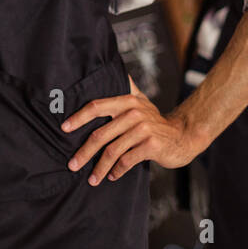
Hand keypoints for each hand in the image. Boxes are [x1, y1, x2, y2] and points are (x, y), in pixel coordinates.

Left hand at [62, 77, 195, 183]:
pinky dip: (117, 170)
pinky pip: (126, 161)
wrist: (183, 136)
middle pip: (100, 134)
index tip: (64, 129)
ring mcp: (143, 129)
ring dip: (100, 168)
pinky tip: (112, 176)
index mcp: (127, 101)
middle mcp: (134, 113)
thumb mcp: (141, 102)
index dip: (78, 118)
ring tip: (93, 179)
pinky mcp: (150, 145)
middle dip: (84, 152)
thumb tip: (111, 69)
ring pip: (112, 151)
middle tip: (72, 165)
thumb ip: (126, 89)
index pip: (96, 106)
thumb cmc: (156, 123)